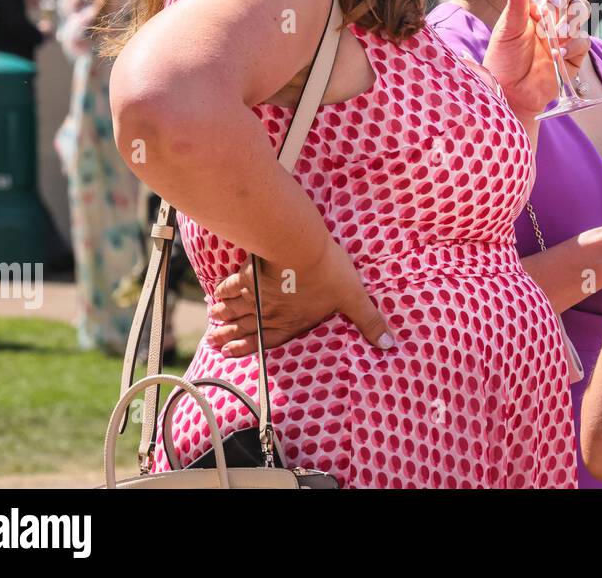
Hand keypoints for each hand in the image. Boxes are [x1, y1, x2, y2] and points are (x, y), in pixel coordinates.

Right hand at [206, 240, 393, 356]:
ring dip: (222, 318)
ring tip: (211, 324)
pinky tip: (214, 296)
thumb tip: (390, 344)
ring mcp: (255, 295)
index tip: (230, 354)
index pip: (267, 340)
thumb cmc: (329, 274)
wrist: (300, 247)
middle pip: (244, 329)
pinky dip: (221, 293)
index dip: (247, 349)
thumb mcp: (355, 298)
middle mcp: (269, 313)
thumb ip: (370, 321)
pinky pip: (230, 286)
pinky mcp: (247, 275)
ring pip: (234, 310)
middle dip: (228, 337)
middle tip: (213, 342)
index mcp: (292, 322)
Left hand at [483, 0, 591, 119]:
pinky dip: (573, 45)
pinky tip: (558, 55)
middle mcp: (549, 17)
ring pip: (580, 12)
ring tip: (553, 37)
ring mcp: (563, 34)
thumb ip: (515, 6)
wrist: (512, 95)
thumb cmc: (502, 61)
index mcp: (530, 5)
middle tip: (551, 9)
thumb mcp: (505, 31)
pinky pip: (584, 40)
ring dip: (569, 21)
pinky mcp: (574, 54)